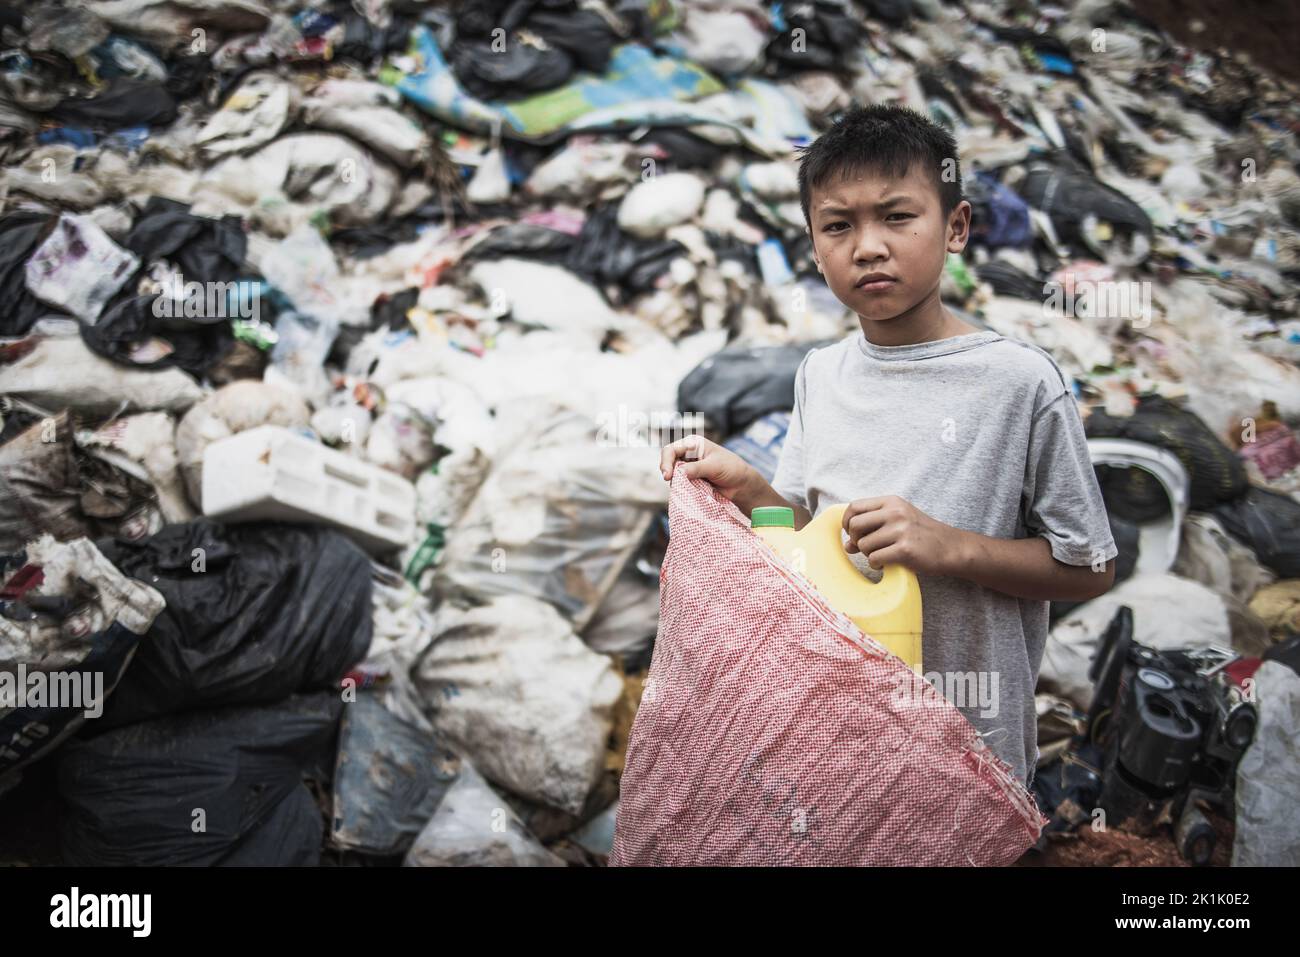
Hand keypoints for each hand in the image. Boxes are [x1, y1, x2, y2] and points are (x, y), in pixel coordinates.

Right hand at [659, 436, 755, 500]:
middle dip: (667, 470)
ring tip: (681, 487)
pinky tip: (684, 491)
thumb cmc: (731, 469)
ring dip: (674, 481)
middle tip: (669, 480)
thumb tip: (679, 473)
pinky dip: (679, 487)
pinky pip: (679, 483)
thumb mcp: (714, 466)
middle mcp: (688, 454)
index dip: (666, 461)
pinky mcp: (690, 480)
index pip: (671, 450)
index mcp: (693, 444)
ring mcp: (688, 467)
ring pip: (672, 474)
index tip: (668, 475)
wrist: (741, 485)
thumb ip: (697, 468)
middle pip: (668, 461)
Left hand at [842, 495, 963, 576]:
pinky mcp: (905, 549)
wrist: (951, 547)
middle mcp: (895, 512)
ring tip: (882, 555)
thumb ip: (872, 529)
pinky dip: (876, 564)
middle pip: (855, 525)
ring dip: (868, 554)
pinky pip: (875, 558)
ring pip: (863, 544)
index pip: (854, 506)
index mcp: (891, 502)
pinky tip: (886, 563)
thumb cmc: (921, 535)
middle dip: (855, 540)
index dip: (847, 522)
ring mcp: (901, 530)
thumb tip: (846, 545)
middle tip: (866, 547)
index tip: (853, 533)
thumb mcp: (898, 523)